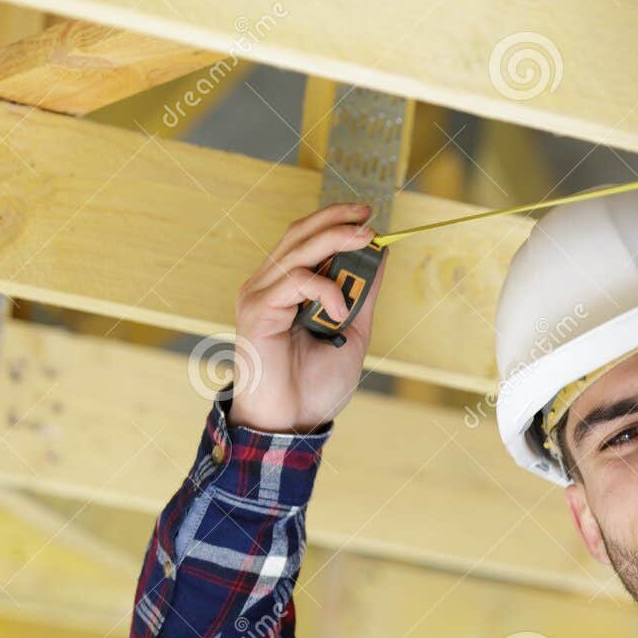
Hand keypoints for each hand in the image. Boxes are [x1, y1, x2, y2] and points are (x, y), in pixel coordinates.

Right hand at [229, 201, 386, 432]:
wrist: (292, 423)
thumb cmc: (315, 385)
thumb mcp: (352, 332)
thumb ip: (362, 295)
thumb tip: (380, 256)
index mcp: (286, 288)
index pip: (306, 240)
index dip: (333, 221)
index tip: (368, 216)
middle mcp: (268, 286)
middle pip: (299, 236)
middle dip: (335, 219)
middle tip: (368, 214)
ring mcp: (259, 296)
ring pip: (297, 252)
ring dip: (335, 239)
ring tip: (366, 237)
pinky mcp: (257, 311)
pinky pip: (295, 281)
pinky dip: (325, 289)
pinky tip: (340, 310)